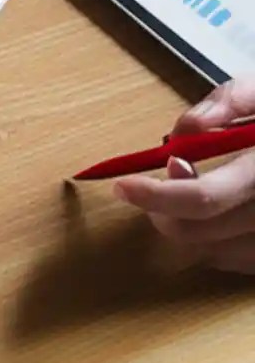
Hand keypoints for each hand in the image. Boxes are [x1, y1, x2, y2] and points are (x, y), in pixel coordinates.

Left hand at [115, 80, 254, 274]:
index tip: (122, 185)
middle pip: (199, 233)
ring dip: (189, 226)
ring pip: (213, 253)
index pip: (204, 199)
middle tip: (156, 183)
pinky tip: (223, 212)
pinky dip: (217, 241)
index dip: (156, 196)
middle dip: (162, 210)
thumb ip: (230, 100)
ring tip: (197, 190)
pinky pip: (238, 262)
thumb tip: (183, 132)